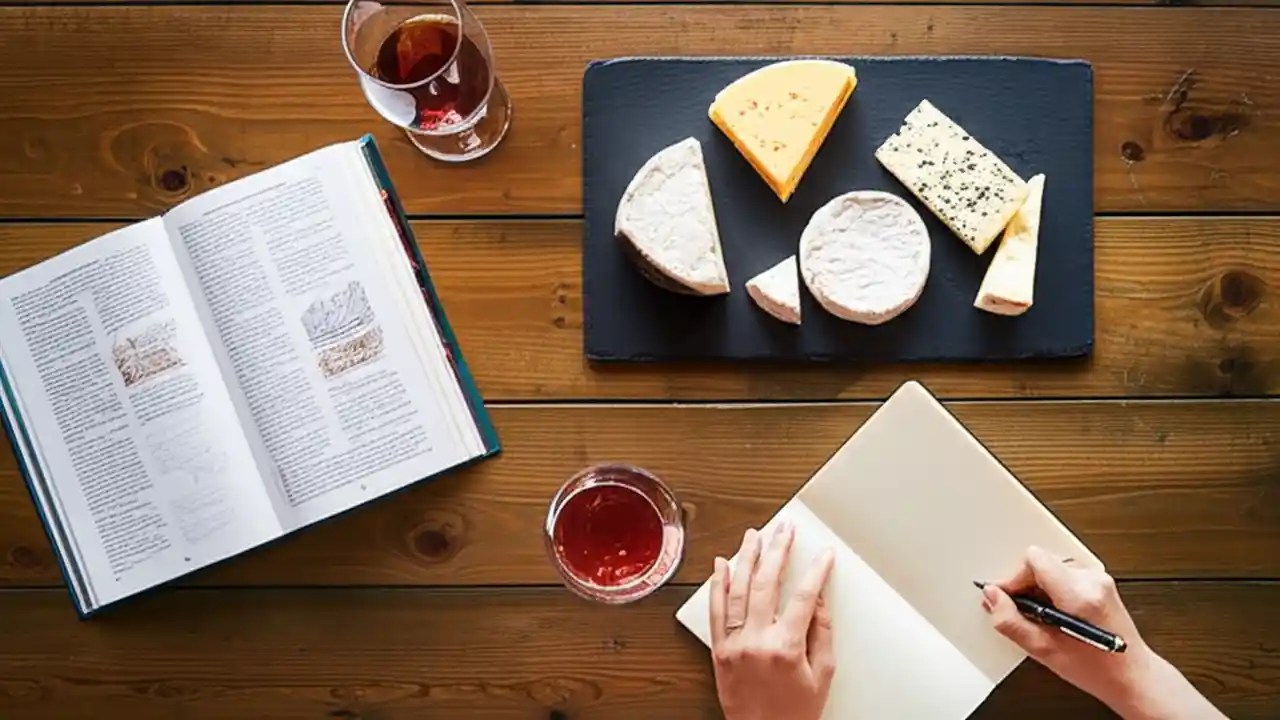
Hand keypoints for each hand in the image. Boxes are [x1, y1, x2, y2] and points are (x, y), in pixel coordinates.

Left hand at [708, 522, 835, 719]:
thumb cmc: (795, 713)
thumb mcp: (823, 675)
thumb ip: (822, 633)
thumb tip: (817, 599)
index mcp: (786, 647)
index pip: (803, 596)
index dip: (816, 571)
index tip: (824, 555)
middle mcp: (756, 640)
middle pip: (767, 583)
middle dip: (778, 551)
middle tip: (785, 530)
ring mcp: (734, 644)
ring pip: (738, 590)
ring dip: (747, 559)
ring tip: (754, 536)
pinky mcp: (719, 650)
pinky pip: (716, 611)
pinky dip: (718, 585)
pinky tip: (722, 565)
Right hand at [982, 546, 1224, 719]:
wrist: (1132, 677)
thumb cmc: (1098, 669)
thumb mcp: (1044, 651)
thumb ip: (1011, 621)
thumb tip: (992, 598)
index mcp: (1079, 594)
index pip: (1034, 560)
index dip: (1013, 578)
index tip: (1005, 597)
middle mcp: (1092, 580)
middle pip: (1041, 562)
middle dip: (1025, 586)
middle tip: (1022, 613)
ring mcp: (1100, 579)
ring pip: (1051, 568)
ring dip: (1039, 589)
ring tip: (1041, 617)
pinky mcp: (1101, 583)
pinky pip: (1064, 574)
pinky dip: (1052, 590)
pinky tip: (1055, 614)